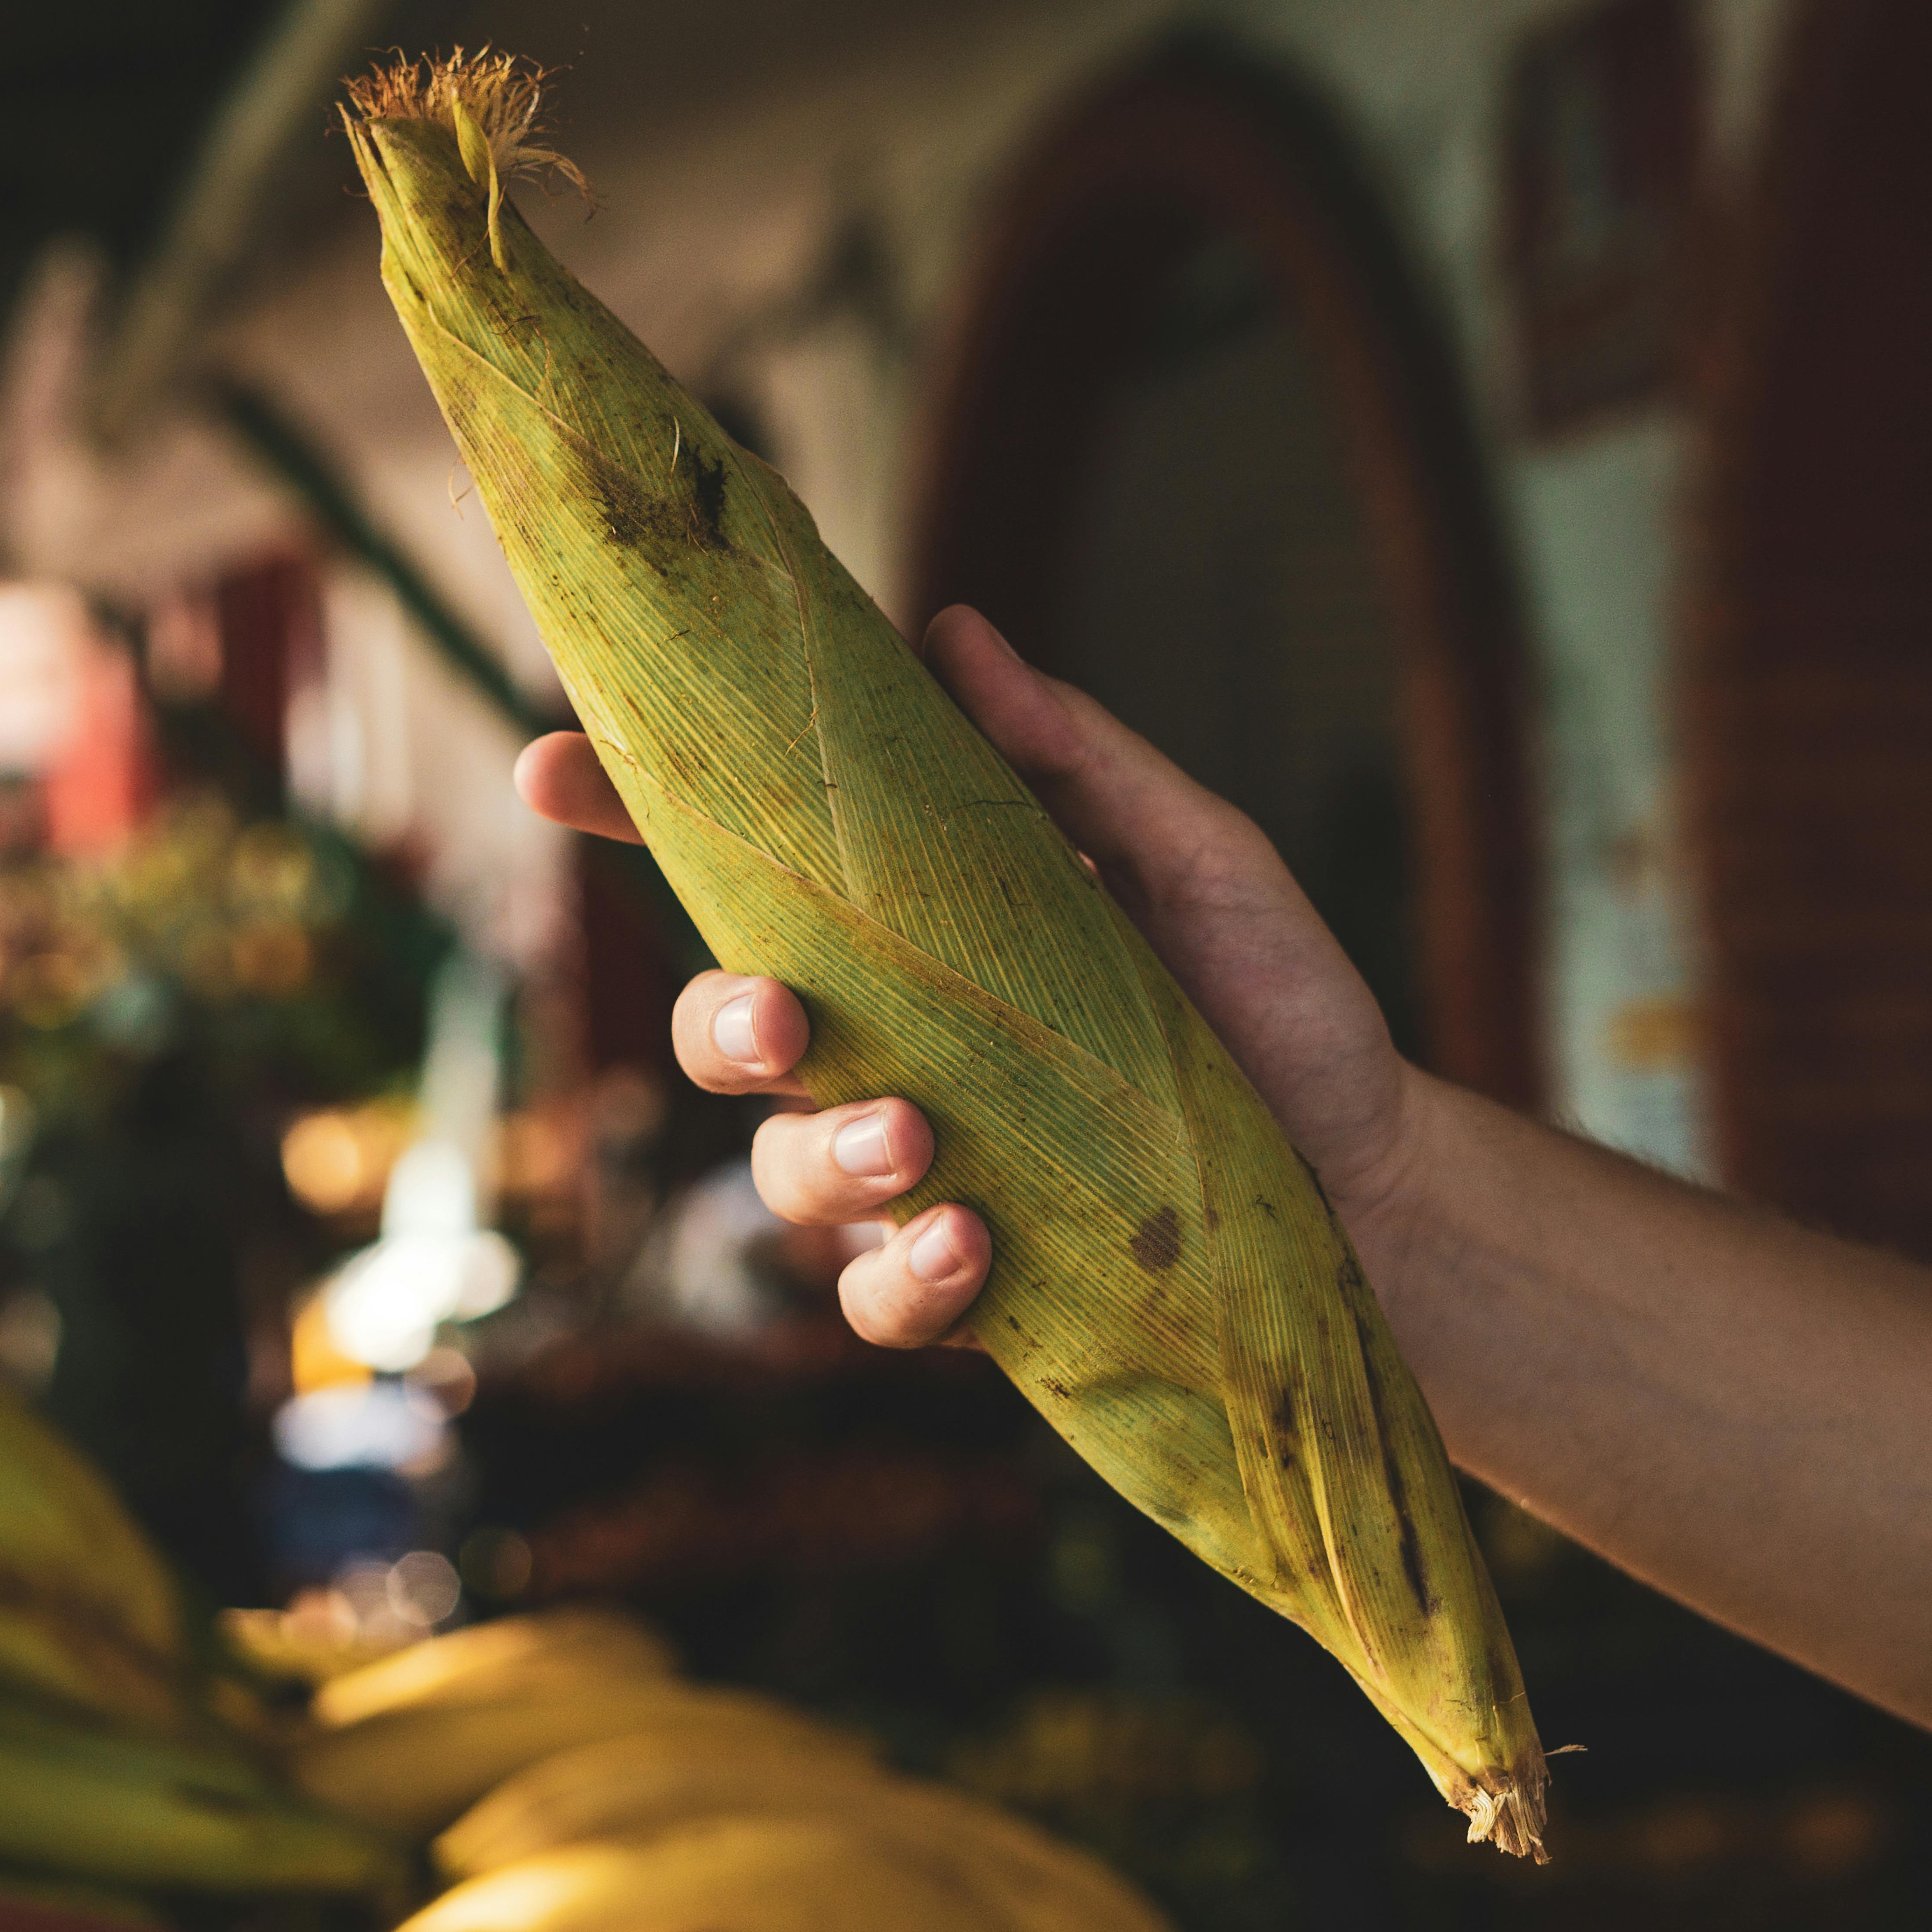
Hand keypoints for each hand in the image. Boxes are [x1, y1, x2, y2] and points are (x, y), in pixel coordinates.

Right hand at [515, 603, 1421, 1349]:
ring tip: (914, 1138)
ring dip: (823, 1155)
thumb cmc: (1278, 1005)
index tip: (550, 765)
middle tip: (781, 1016)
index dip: (626, 816)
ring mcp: (910, 1173)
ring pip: (774, 1174)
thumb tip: (955, 633)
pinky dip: (904, 1279)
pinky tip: (973, 1242)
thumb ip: (1075, 760)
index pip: (735, 870)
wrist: (1381, 1179)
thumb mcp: (1199, 858)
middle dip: (716, 1022)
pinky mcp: (965, 1286)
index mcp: (908, 931)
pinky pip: (873, 1299)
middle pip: (716, 1032)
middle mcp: (880, 1048)